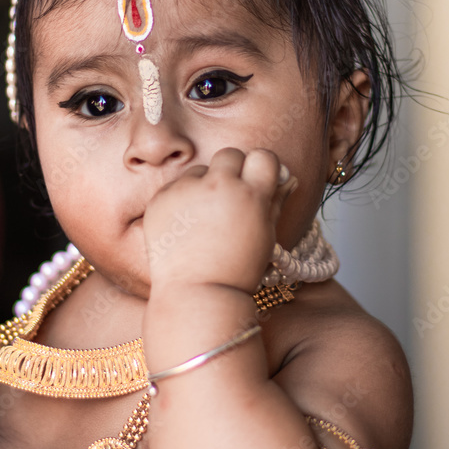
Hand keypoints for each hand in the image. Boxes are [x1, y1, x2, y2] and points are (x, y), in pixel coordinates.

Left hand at [142, 147, 296, 295]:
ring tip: (204, 218)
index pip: (263, 156)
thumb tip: (287, 177)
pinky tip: (186, 226)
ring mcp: (187, 191)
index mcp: (251, 194)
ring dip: (204, 184)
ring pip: (199, 170)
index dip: (262, 167)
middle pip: (230, 154)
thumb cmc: (238, 270)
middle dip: (233, 169)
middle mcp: (219, 185)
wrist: (198, 294)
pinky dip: (181, 200)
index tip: (258, 179)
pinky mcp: (162, 198)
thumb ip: (276, 201)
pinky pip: (175, 186)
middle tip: (229, 195)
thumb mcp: (267, 236)